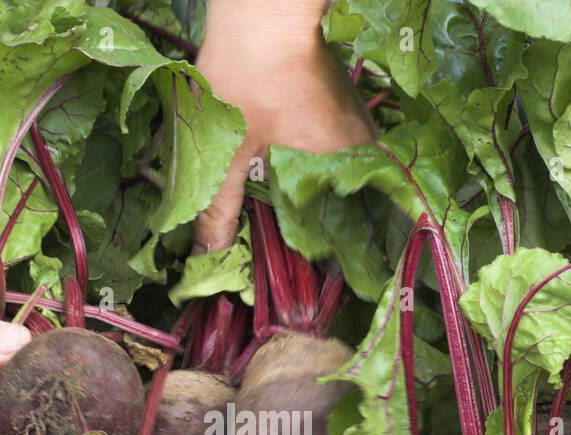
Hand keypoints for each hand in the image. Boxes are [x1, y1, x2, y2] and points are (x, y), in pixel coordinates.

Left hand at [191, 0, 374, 251]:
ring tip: (271, 219)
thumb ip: (219, 205)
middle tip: (273, 248)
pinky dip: (305, 169)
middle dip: (308, 230)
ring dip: (305, 198)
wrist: (264, 5)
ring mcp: (354, 122)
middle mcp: (361, 147)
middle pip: (341, 206)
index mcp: (343, 165)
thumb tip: (209, 254)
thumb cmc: (249, 73)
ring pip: (334, 179)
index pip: (348, 231)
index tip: (294, 271)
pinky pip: (329, 153)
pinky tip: (275, 175)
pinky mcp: (339, 104)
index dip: (320, 255)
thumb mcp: (226, 148)